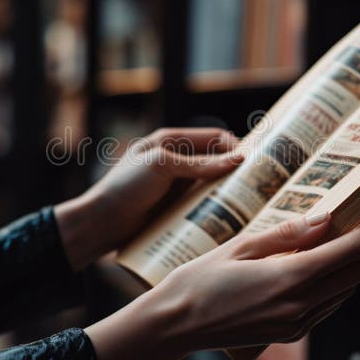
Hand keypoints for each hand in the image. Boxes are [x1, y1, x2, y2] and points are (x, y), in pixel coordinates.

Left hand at [55, 127, 242, 269]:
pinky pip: (201, 203)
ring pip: (212, 184)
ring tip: (250, 205)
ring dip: (228, 192)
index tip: (256, 164)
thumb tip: (238, 158)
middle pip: (216, 160)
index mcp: (170, 140)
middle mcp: (175, 159)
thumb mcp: (163, 167)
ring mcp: (175, 184)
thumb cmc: (125, 188)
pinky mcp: (173, 206)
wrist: (99, 223)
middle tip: (259, 186)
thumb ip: (199, 163)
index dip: (236, 146)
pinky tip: (228, 218)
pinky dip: (216, 207)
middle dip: (237, 171)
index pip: (213, 137)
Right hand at [85, 205, 359, 359]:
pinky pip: (328, 305)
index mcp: (290, 279)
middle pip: (358, 273)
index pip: (350, 251)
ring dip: (355, 264)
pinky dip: (336, 282)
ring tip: (349, 235)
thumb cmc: (201, 280)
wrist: (177, 323)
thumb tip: (327, 219)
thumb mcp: (242, 246)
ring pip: (346, 291)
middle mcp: (301, 306)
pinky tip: (324, 263)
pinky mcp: (290, 332)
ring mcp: (297, 324)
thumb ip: (288, 233)